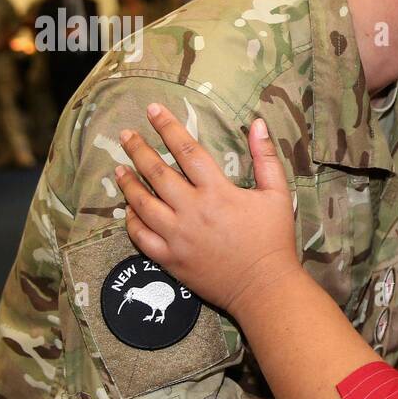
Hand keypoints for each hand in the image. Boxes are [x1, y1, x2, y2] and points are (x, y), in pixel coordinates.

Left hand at [115, 103, 300, 317]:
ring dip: (129, 183)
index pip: (187, 151)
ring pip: (143, 204)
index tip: (153, 110)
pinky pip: (141, 236)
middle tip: (125, 135)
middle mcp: (192, 211)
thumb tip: (257, 123)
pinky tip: (128, 208)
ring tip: (119, 168)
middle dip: (139, 150)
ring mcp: (177, 236)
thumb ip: (266, 158)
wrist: (264, 287)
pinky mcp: (170, 259)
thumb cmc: (274, 240)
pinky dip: (131, 220)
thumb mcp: (278, 194)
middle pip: (157, 173)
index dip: (168, 127)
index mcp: (217, 192)